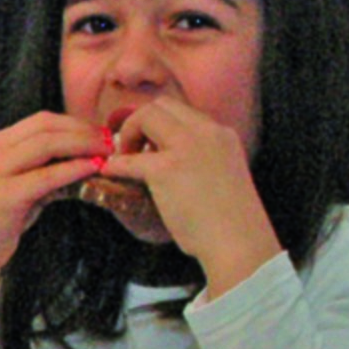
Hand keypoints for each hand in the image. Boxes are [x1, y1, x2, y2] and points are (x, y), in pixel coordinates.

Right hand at [0, 111, 105, 281]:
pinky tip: (93, 169)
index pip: (40, 121)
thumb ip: (41, 173)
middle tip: (111, 141)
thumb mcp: (14, 189)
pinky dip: (73, 169)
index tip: (99, 133)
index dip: (75, 123)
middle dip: (84, 131)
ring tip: (108, 153)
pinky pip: (47, 176)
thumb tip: (82, 164)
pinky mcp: (4, 196)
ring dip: (83, 145)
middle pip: (46, 126)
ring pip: (47, 144)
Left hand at [97, 98, 278, 289]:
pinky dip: (116, 164)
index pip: (181, 110)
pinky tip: (110, 173)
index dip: (158, 123)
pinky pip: (129, 158)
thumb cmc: (229, 220)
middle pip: (160, 105)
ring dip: (128, 135)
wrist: (238, 242)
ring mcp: (188, 148)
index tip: (149, 146)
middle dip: (139, 122)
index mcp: (222, 134)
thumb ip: (199, 158)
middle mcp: (207, 133)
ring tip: (127, 160)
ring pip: (146, 117)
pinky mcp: (167, 170)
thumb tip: (163, 157)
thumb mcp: (221, 174)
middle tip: (132, 150)